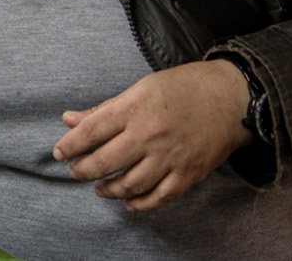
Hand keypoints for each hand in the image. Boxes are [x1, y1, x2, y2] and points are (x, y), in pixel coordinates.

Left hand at [51, 59, 253, 211]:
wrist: (232, 97)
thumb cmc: (184, 87)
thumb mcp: (140, 88)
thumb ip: (104, 109)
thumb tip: (69, 120)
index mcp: (135, 106)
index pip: (91, 131)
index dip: (70, 145)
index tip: (59, 153)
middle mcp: (150, 133)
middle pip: (106, 161)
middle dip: (83, 170)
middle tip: (74, 171)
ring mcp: (170, 156)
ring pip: (130, 184)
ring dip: (109, 190)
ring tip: (100, 188)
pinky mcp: (189, 173)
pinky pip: (159, 197)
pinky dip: (141, 204)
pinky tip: (129, 202)